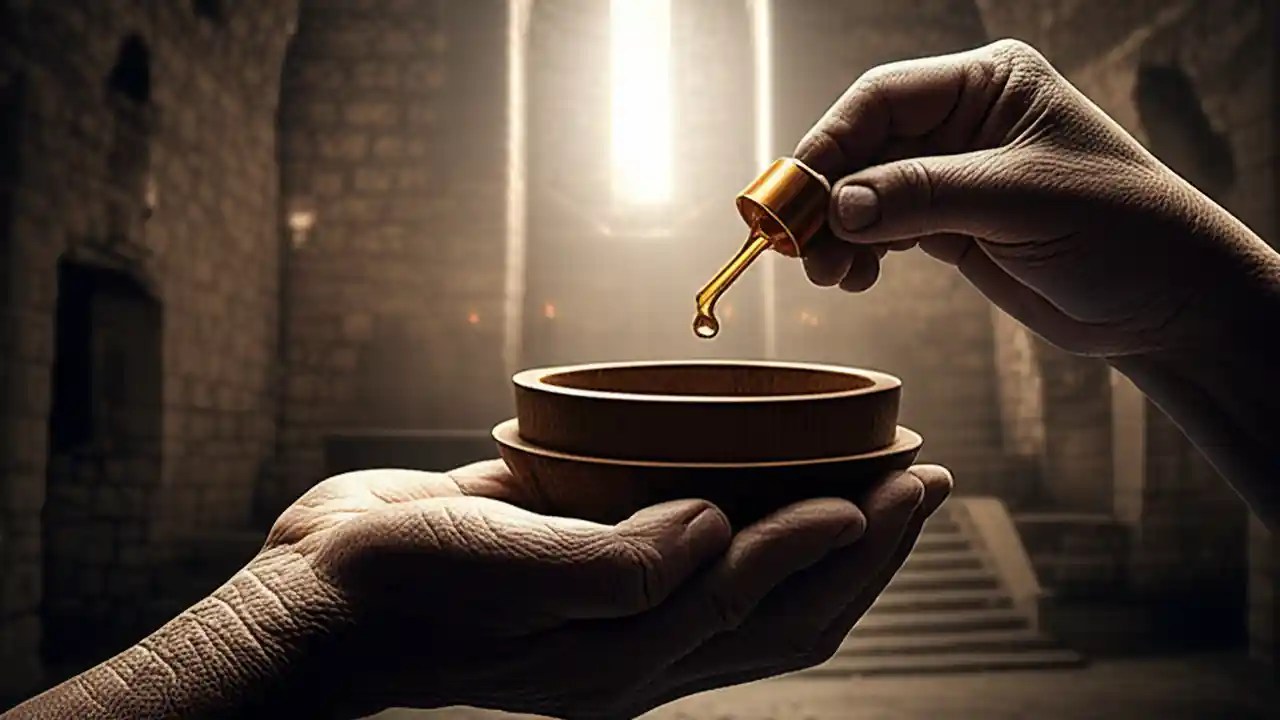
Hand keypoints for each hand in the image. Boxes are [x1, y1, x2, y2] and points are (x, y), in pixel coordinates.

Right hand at [13, 460, 950, 719]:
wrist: (317, 608)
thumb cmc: (400, 594)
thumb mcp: (502, 573)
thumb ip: (616, 564)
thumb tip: (723, 529)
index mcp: (631, 652)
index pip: (772, 601)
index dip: (847, 545)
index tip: (900, 482)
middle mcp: (640, 637)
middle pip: (787, 600)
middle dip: (867, 542)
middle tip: (923, 473)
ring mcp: (617, 603)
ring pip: (754, 577)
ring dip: (823, 527)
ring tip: (873, 471)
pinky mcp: (587, 563)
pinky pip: (691, 544)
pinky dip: (749, 513)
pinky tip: (762, 468)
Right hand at [795, 39, 1278, 357]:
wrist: (1165, 302)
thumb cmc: (1121, 230)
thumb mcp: (1021, 202)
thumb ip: (925, 196)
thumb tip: (840, 206)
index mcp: (988, 85)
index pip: (883, 98)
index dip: (830, 142)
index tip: (795, 194)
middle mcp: (965, 122)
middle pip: (864, 146)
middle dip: (828, 197)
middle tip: (801, 248)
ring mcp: (954, 174)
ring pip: (865, 191)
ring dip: (837, 232)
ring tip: (829, 275)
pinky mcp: (950, 223)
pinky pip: (883, 228)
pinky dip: (860, 251)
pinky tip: (855, 277)